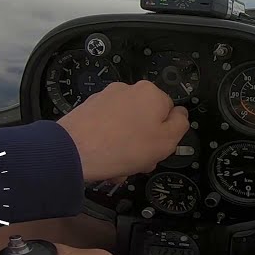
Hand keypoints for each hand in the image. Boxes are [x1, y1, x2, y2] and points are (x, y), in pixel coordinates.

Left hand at [58, 80, 189, 180]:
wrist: (73, 152)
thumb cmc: (121, 147)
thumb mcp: (167, 142)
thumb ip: (181, 125)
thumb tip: (181, 116)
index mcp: (152, 93)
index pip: (170, 114)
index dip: (165, 136)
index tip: (157, 150)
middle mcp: (129, 90)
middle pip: (146, 119)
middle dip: (144, 141)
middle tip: (138, 161)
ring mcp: (106, 98)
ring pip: (126, 125)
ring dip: (126, 144)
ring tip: (118, 164)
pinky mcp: (88, 109)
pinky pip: (107, 126)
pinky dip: (108, 141)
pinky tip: (104, 159)